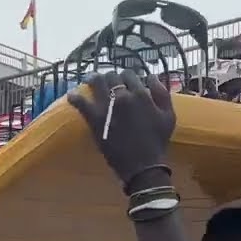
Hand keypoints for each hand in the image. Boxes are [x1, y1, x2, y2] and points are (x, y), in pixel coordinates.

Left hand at [67, 70, 174, 190]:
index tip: (125, 81)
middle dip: (110, 77)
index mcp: (141, 94)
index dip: (126, 76)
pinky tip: (72, 95)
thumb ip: (162, 93)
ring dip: (93, 79)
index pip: (129, 74)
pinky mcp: (95, 119)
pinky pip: (80, 102)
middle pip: (112, 76)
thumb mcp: (169, 116)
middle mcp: (122, 96)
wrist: (142, 165)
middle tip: (109, 83)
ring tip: (90, 81)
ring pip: (96, 82)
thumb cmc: (157, 142)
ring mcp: (107, 107)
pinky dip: (74, 97)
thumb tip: (151, 76)